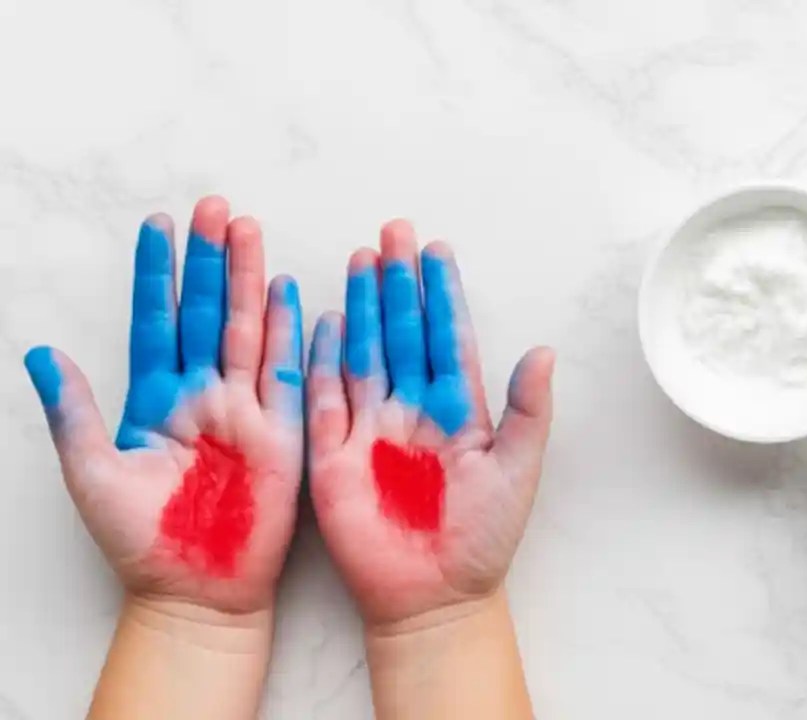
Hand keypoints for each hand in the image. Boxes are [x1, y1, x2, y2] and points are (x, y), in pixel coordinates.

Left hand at [24, 196, 303, 614]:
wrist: (196, 592)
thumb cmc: (141, 542)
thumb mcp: (92, 474)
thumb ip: (73, 412)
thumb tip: (39, 352)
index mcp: (155, 401)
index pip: (158, 322)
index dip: (158, 275)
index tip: (159, 227)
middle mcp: (200, 396)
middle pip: (206, 313)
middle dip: (210, 260)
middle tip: (215, 208)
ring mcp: (243, 411)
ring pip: (247, 330)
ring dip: (249, 281)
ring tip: (250, 231)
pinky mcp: (281, 433)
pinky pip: (286, 373)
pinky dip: (288, 332)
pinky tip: (290, 293)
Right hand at [306, 220, 553, 628]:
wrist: (436, 596)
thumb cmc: (485, 537)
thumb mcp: (517, 469)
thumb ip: (529, 410)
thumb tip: (544, 349)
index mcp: (459, 410)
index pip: (448, 338)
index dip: (441, 295)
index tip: (436, 250)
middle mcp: (415, 410)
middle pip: (403, 332)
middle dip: (398, 283)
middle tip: (392, 232)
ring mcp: (374, 429)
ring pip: (366, 353)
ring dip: (362, 308)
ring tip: (360, 258)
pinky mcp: (336, 457)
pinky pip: (326, 399)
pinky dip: (323, 361)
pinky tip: (324, 321)